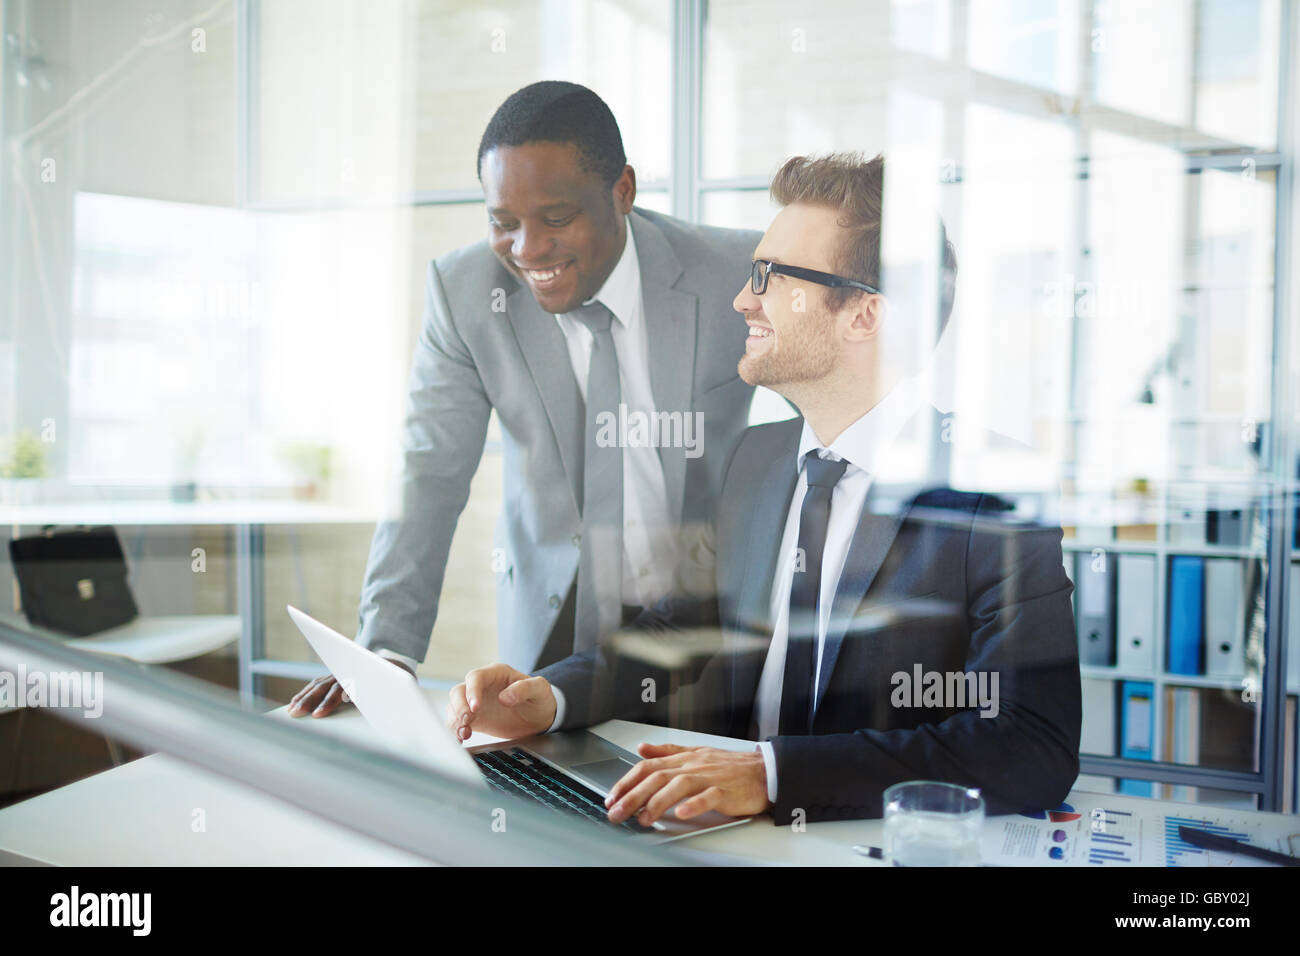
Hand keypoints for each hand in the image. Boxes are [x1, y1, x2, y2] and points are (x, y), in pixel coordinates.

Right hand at [287, 659, 413, 716]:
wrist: (393, 665)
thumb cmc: (394, 683)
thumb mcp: (397, 690)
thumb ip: (388, 700)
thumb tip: (386, 715)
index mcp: (366, 677)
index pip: (351, 686)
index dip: (340, 696)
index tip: (329, 709)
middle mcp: (349, 673)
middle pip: (329, 687)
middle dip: (315, 701)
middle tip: (302, 714)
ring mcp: (339, 674)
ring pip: (319, 685)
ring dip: (304, 698)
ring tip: (292, 711)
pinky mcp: (334, 678)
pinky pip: (316, 685)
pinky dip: (304, 694)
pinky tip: (294, 704)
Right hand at [446, 663, 556, 741]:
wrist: (539, 717)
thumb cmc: (539, 698)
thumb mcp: (539, 689)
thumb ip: (524, 688)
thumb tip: (504, 698)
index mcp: (496, 673)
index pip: (476, 677)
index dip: (472, 691)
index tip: (475, 708)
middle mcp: (482, 686)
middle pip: (459, 691)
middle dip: (459, 706)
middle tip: (467, 721)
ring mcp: (476, 702)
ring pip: (454, 706)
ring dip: (455, 720)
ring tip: (464, 734)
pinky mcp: (474, 719)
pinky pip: (457, 722)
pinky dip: (455, 730)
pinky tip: (461, 739)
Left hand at [603, 743, 770, 825]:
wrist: (763, 770)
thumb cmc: (730, 766)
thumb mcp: (695, 753)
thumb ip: (667, 752)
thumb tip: (642, 748)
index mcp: (683, 758)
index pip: (647, 767)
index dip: (626, 781)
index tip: (611, 797)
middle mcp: (692, 765)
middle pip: (657, 777)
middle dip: (632, 795)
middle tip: (616, 812)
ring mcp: (709, 777)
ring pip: (678, 786)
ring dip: (657, 803)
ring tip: (643, 819)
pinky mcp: (725, 791)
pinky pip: (708, 797)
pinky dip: (693, 805)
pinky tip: (680, 814)